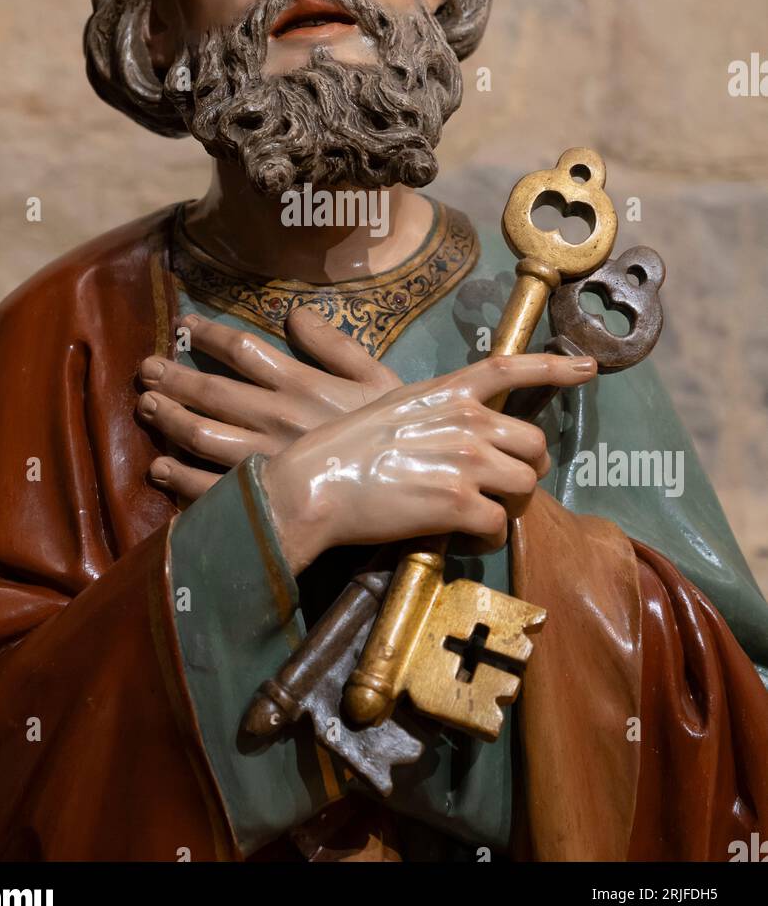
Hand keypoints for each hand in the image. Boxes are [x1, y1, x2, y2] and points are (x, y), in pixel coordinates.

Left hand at [137, 306, 401, 499]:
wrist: (418, 487)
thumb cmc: (400, 433)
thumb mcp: (378, 377)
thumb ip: (334, 345)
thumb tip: (294, 312)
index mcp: (302, 384)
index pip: (243, 351)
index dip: (208, 336)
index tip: (185, 326)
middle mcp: (277, 418)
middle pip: (211, 392)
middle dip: (173, 379)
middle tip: (145, 370)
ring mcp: (267, 460)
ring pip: (202, 437)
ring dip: (168, 422)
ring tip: (145, 409)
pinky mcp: (268, 498)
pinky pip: (213, 490)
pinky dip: (180, 481)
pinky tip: (158, 470)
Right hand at [259, 352, 596, 574]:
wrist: (316, 483)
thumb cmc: (343, 448)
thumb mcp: (393, 407)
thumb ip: (436, 412)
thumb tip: (460, 433)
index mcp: (448, 392)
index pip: (511, 369)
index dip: (554, 368)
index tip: (589, 368)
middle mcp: (467, 422)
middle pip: (535, 445)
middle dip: (526, 468)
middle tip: (502, 485)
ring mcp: (467, 463)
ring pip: (525, 487)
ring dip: (507, 505)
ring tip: (475, 513)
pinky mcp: (459, 505)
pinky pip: (499, 526)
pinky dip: (485, 537)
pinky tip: (460, 536)